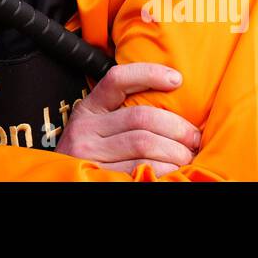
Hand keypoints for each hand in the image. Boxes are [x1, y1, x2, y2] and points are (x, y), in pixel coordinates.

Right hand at [56, 63, 200, 175]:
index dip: (148, 74)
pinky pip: (141, 168)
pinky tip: (172, 171)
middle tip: (194, 138)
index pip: (117, 79)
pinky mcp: (99, 174)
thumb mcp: (98, 129)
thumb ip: (122, 116)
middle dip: (177, 127)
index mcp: (89, 108)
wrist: (63, 182)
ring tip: (186, 157)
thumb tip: (175, 110)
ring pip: (144, 143)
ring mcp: (90, 152)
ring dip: (175, 152)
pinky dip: (164, 170)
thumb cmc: (92, 155)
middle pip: (142, 117)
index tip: (177, 79)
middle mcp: (86, 128)